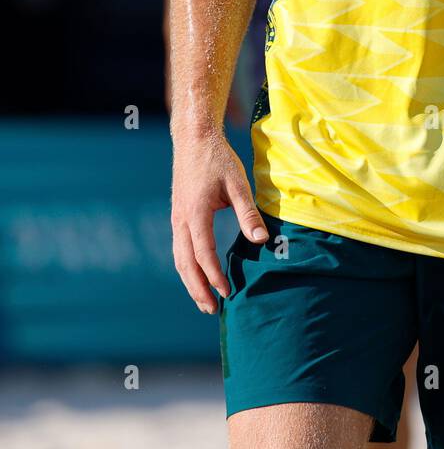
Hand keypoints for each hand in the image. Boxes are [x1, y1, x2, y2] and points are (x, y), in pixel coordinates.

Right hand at [171, 130, 268, 313]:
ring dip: (191, 282)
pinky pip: (179, 249)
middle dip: (198, 289)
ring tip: (204, 301)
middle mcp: (180, 219)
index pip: (203, 253)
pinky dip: (187, 267)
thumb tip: (262, 240)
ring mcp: (176, 219)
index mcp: (195, 212)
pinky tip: (198, 276)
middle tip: (212, 310)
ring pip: (179, 259)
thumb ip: (248, 213)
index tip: (227, 292)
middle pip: (185, 263)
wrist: (193, 138)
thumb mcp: (238, 183)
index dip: (214, 275)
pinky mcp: (178, 216)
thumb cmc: (218, 159)